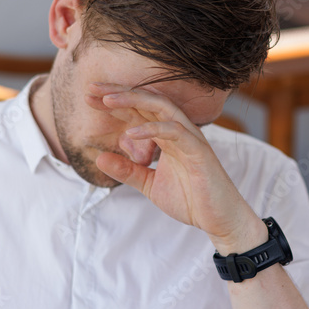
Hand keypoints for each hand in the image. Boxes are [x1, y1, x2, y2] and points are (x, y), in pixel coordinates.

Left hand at [85, 83, 266, 253]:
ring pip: (162, 107)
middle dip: (120, 93)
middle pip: (147, 101)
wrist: (219, 219)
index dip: (115, 102)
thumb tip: (99, 158)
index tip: (89, 98)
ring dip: (134, 101)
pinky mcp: (199, 150)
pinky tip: (131, 132)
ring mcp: (190, 138)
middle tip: (92, 88)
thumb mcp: (150, 185)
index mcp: (167, 136)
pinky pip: (175, 131)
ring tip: (108, 100)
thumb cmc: (191, 200)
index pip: (139, 111)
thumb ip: (128, 171)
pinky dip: (153, 129)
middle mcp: (178, 130)